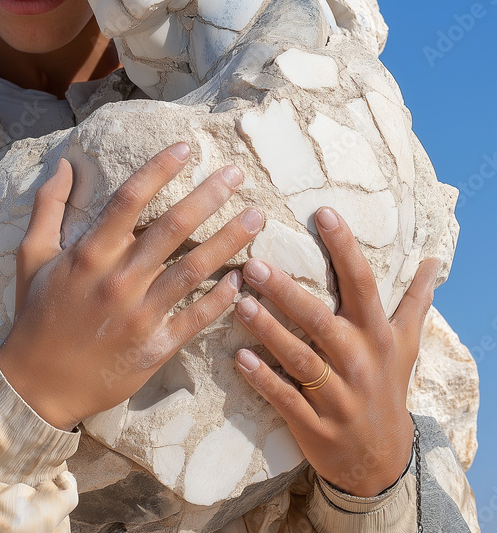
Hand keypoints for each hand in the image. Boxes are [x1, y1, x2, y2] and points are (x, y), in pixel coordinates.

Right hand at [0, 144, 263, 430]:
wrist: (38, 385)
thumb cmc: (35, 314)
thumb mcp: (32, 255)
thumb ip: (48, 205)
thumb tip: (65, 162)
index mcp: (90, 252)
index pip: (130, 198)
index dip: (159, 169)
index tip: (185, 148)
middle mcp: (120, 278)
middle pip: (173, 227)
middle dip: (209, 196)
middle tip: (237, 174)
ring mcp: (140, 314)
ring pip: (194, 269)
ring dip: (228, 240)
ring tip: (256, 217)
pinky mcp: (155, 346)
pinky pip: (197, 318)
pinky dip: (222, 298)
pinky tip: (243, 278)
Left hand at [233, 206, 436, 496]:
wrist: (382, 462)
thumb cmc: (387, 388)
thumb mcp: (405, 344)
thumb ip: (415, 300)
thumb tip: (435, 260)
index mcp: (376, 336)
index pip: (362, 284)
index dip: (345, 248)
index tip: (324, 213)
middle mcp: (359, 362)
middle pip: (320, 320)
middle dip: (286, 291)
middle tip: (253, 263)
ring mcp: (338, 397)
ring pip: (300, 358)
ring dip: (269, 330)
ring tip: (240, 302)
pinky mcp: (316, 425)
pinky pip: (286, 399)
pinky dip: (263, 379)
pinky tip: (239, 358)